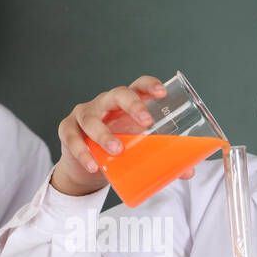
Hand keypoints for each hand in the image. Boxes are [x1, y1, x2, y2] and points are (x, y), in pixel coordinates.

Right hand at [49, 75, 195, 195]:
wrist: (87, 168)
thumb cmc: (117, 151)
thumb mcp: (138, 152)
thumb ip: (161, 158)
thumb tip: (188, 172)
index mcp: (125, 104)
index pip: (137, 85)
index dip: (149, 85)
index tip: (162, 93)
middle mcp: (104, 104)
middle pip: (117, 94)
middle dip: (132, 105)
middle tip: (146, 123)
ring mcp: (84, 115)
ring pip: (92, 119)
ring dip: (104, 135)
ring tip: (117, 151)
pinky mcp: (67, 130)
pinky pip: (72, 138)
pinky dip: (82, 152)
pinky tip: (93, 165)